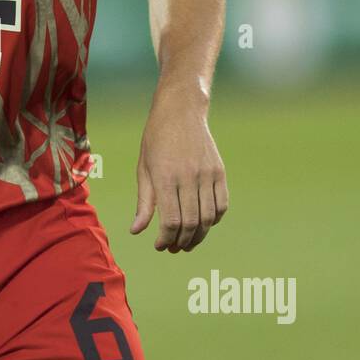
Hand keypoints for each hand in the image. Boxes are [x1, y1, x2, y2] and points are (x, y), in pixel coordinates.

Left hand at [129, 94, 227, 252]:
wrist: (181, 111)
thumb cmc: (156, 140)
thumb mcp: (143, 169)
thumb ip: (144, 202)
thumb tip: (137, 231)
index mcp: (165, 177)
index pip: (171, 220)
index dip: (165, 239)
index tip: (159, 246)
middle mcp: (189, 177)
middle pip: (190, 223)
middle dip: (181, 242)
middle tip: (172, 248)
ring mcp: (207, 174)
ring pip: (208, 217)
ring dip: (198, 236)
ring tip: (187, 242)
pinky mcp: (220, 172)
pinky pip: (222, 204)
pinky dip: (213, 220)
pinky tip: (202, 224)